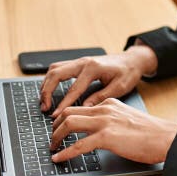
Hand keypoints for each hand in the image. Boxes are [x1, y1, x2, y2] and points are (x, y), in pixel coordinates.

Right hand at [40, 45, 157, 116]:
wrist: (133, 59)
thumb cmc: (128, 73)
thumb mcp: (119, 87)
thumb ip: (101, 97)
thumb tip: (83, 108)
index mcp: (94, 68)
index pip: (73, 88)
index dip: (63, 104)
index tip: (56, 116)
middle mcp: (84, 62)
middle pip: (56, 73)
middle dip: (47, 91)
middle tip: (44, 108)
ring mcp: (80, 61)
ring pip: (55, 69)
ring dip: (46, 84)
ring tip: (44, 101)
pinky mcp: (79, 63)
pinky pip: (59, 68)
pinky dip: (51, 79)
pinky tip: (49, 91)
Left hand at [50, 98, 176, 164]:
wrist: (166, 137)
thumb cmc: (151, 133)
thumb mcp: (127, 119)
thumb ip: (112, 121)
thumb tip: (96, 134)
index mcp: (110, 104)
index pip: (79, 106)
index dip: (65, 117)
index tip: (59, 127)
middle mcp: (105, 109)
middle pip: (69, 111)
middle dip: (55, 125)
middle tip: (52, 137)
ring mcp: (105, 122)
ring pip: (69, 123)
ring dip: (56, 136)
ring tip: (52, 147)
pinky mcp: (107, 137)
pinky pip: (78, 145)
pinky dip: (65, 153)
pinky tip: (59, 159)